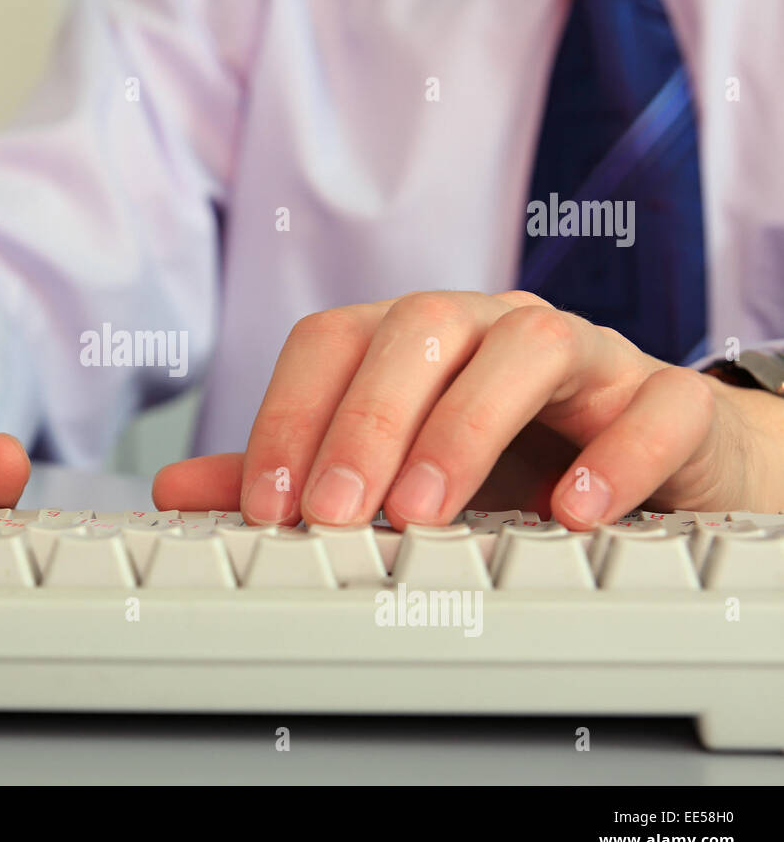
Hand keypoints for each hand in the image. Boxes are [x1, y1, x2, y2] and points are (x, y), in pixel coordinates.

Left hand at [154, 291, 783, 528]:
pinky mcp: (664, 398)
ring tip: (426, 514)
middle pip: (418, 330)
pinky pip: (652, 404)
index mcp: (412, 340)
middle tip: (338, 514)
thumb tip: (175, 490)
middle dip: (367, 420)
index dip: (289, 417)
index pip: (331, 344)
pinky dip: (617, 453)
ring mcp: (583, 354)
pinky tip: (573, 512)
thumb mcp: (394, 470)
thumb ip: (294, 476)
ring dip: (466, 428)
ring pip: (528, 346)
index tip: (267, 510)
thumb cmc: (507, 456)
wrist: (649, 456)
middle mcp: (488, 327)